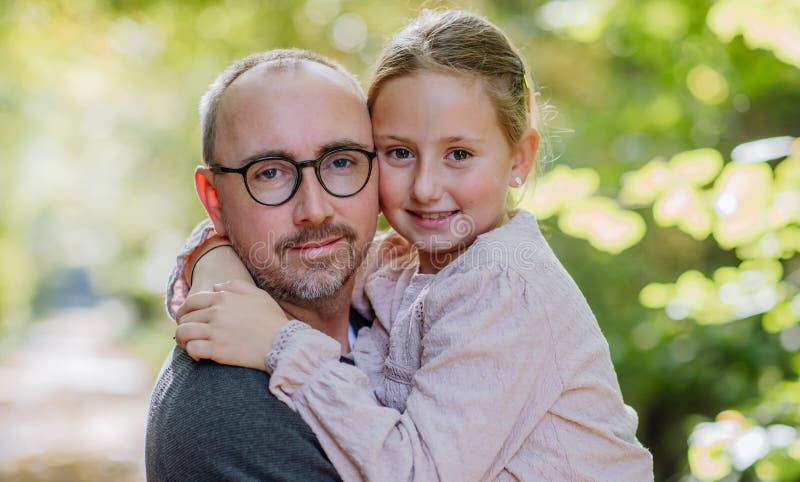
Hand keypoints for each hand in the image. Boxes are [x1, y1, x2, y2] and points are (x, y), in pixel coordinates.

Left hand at [175, 280, 289, 370]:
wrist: (283, 343)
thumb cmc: (273, 320)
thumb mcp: (259, 295)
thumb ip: (237, 286)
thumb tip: (216, 287)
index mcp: (224, 298)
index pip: (192, 301)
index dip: (184, 310)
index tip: (185, 318)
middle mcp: (217, 312)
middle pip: (185, 317)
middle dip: (183, 325)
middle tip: (187, 334)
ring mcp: (216, 331)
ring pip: (184, 332)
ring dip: (183, 339)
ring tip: (189, 345)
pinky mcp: (217, 350)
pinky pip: (192, 349)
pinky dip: (191, 352)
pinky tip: (200, 356)